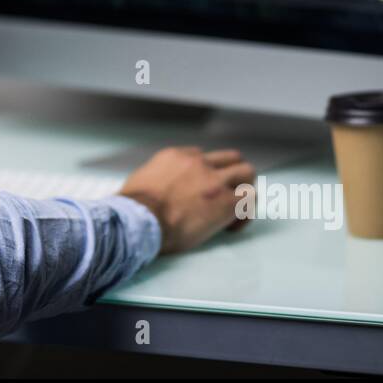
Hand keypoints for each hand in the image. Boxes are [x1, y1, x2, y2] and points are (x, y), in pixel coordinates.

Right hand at [119, 147, 254, 254]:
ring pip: (246, 172)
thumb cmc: (133, 208)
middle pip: (231, 158)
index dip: (206, 174)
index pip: (203, 157)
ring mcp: (214, 180)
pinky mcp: (225, 201)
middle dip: (234, 176)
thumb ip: (157, 178)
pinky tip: (232, 226)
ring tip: (236, 209)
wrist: (140, 220)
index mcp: (176, 156)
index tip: (202, 192)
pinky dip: (244, 213)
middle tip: (228, 195)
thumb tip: (158, 190)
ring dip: (244, 190)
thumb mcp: (141, 179)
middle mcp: (199, 163)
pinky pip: (249, 200)